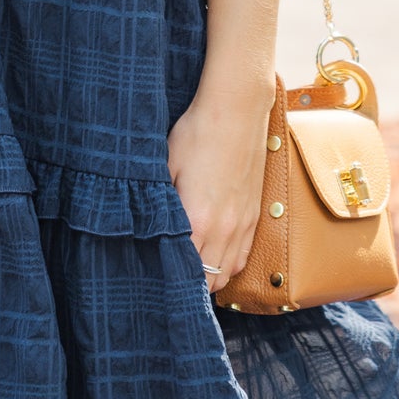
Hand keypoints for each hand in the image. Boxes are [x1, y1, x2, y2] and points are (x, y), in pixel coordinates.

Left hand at [166, 83, 273, 295]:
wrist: (235, 112)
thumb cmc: (195, 135)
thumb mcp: (165, 168)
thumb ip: (158, 205)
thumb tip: (144, 226)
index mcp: (197, 220)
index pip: (185, 271)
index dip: (170, 280)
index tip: (156, 281)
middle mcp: (224, 229)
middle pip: (208, 280)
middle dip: (190, 286)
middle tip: (170, 279)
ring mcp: (242, 224)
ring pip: (227, 272)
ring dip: (210, 278)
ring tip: (191, 273)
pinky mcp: (254, 215)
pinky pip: (242, 256)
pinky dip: (228, 264)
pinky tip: (215, 257)